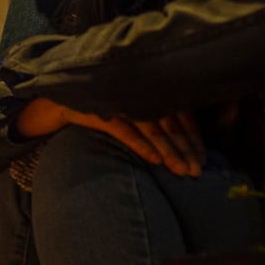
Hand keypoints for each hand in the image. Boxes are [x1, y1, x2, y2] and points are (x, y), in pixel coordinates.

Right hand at [17, 98, 203, 176]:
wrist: (60, 99)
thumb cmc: (103, 108)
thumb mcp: (132, 111)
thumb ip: (155, 120)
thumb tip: (181, 143)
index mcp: (153, 91)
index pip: (182, 116)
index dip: (195, 138)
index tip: (203, 159)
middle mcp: (142, 94)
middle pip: (172, 125)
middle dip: (186, 150)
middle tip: (197, 172)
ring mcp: (122, 101)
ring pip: (154, 129)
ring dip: (170, 152)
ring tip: (182, 171)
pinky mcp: (102, 110)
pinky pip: (127, 130)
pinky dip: (142, 146)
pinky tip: (155, 161)